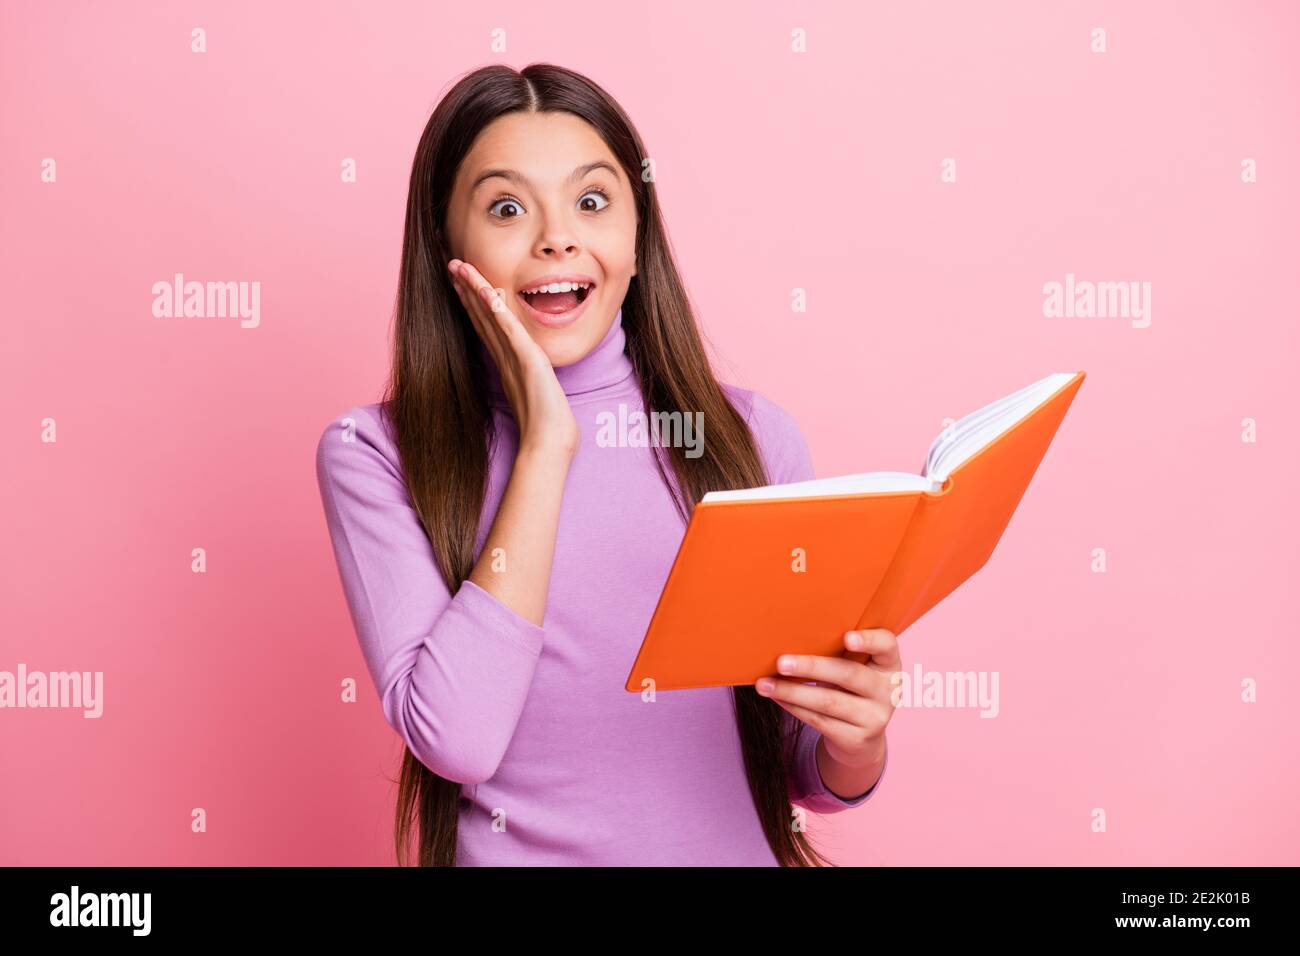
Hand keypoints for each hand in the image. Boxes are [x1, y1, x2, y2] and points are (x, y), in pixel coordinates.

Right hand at [447, 258, 579, 459]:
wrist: (548, 443)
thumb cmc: (546, 426)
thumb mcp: (538, 393)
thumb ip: (532, 379)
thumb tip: (534, 371)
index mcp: (506, 364)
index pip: (487, 326)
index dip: (474, 303)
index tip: (463, 283)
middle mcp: (504, 358)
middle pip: (481, 316)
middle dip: (467, 290)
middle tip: (453, 267)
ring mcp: (513, 358)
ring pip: (489, 317)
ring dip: (475, 291)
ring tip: (460, 269)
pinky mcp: (526, 361)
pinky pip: (509, 330)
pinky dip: (498, 311)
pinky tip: (489, 292)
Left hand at [755, 628, 899, 774]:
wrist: (862, 737)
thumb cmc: (851, 687)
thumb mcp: (856, 666)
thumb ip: (839, 651)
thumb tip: (791, 636)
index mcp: (889, 664)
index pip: (887, 645)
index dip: (869, 640)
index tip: (847, 637)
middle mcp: (888, 690)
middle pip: (849, 674)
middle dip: (812, 667)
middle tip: (781, 662)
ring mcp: (875, 717)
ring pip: (829, 701)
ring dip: (792, 691)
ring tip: (764, 684)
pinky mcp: (857, 739)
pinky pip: (820, 721)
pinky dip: (793, 707)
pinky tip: (776, 697)